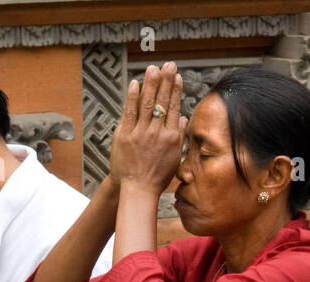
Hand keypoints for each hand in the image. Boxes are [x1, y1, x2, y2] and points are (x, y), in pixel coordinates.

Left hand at [110, 62, 185, 193]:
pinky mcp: (125, 135)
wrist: (138, 190)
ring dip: (151, 84)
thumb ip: (178, 136)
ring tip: (153, 68)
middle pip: (162, 102)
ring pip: (147, 104)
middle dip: (166, 81)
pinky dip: (133, 97)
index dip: (175, 91)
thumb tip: (184, 118)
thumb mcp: (174, 158)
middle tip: (168, 64)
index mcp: (172, 139)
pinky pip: (129, 112)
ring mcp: (140, 133)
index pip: (174, 108)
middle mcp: (157, 134)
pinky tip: (136, 83)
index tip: (177, 76)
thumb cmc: (157, 176)